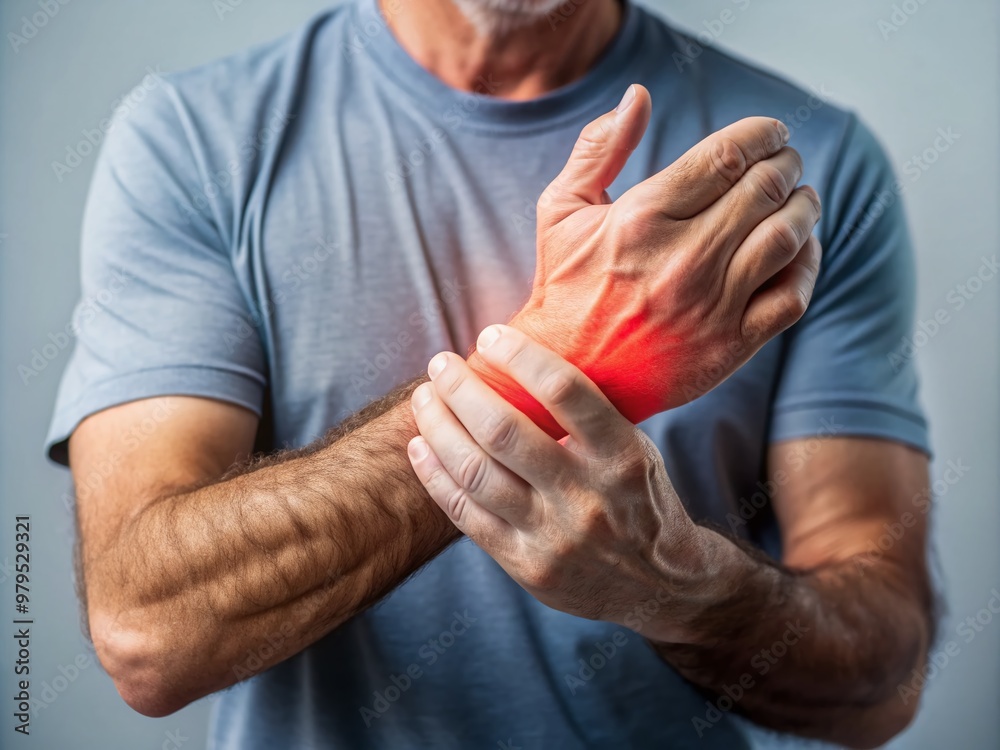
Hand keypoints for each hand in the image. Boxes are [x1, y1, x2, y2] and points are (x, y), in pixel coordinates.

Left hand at [410, 325, 708, 642]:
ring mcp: (553, 536)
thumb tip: (522, 359)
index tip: (490, 336)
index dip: (519, 356)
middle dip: (461, 389)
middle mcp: (586, 496)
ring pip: (475, 472)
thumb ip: (588, 416)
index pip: (565, 391)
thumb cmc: (640, 499)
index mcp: (620, 456)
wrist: (660, 585)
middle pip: (503, 431)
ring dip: (439, 427)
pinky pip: (465, 514)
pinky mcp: (526, 566)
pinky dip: (435, 476)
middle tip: (441, 363)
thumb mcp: (635, 449)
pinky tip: (421, 447)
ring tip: (425, 399)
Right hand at [468, 84, 821, 435]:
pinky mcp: (729, 345)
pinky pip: (792, 295)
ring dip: (804, 206)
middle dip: (786, 163)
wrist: (568, 372)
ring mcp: (709, 305)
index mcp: (641, 218)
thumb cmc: (565, 286)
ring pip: (786, 236)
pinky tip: (799, 248)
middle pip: (764, 189)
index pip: (726, 156)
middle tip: (787, 161)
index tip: (771, 132)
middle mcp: (681, 260)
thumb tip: (638, 96)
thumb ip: (598, 148)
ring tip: (799, 197)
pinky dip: (807, 263)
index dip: (761, 134)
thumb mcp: (561, 210)